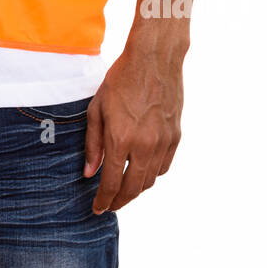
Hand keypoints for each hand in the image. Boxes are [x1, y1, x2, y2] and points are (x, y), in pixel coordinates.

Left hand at [83, 27, 186, 212]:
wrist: (154, 59)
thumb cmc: (121, 80)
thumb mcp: (97, 109)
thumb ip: (93, 144)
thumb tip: (90, 173)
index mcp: (120, 138)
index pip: (111, 181)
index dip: (104, 199)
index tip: (98, 208)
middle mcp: (144, 145)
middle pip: (133, 188)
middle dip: (120, 201)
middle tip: (110, 205)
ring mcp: (163, 142)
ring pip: (150, 180)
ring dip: (136, 190)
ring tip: (124, 190)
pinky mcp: (176, 136)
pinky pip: (164, 166)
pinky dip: (152, 175)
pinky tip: (142, 172)